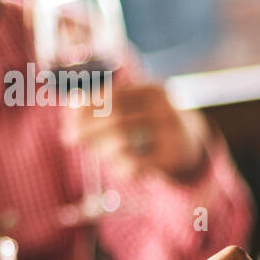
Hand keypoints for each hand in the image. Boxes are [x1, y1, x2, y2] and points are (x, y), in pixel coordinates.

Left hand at [64, 80, 208, 181]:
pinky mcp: (173, 159)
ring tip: (98, 153)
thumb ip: (106, 103)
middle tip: (68, 138)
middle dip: (86, 129)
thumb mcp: (135, 105)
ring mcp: (172, 136)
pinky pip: (134, 165)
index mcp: (155, 91)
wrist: (191, 143)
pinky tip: (119, 167)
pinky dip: (119, 168)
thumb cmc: (150, 122)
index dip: (87, 106)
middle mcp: (167, 110)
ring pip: (123, 144)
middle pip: (116, 119)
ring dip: (101, 150)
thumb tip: (71, 105)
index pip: (114, 95)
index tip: (68, 117)